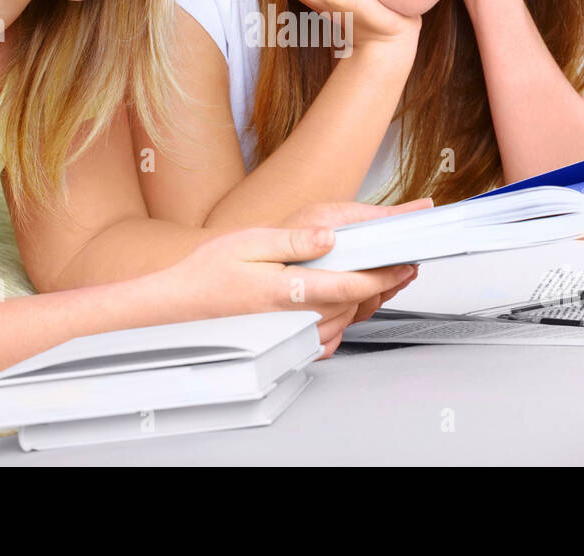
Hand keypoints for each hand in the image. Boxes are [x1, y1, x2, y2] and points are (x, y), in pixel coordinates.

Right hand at [166, 225, 416, 358]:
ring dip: (368, 305)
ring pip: (345, 324)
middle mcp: (294, 319)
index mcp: (289, 291)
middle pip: (355, 306)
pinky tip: (349, 307)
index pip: (351, 285)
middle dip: (384, 287)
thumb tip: (331, 237)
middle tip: (406, 269)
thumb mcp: (249, 242)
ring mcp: (290, 336)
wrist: (177, 311)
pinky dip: (345, 324)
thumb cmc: (208, 274)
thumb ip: (294, 241)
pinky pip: (327, 340)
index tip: (404, 262)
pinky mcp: (285, 345)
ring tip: (385, 283)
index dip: (384, 275)